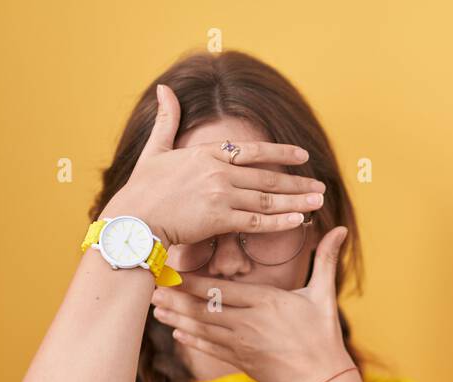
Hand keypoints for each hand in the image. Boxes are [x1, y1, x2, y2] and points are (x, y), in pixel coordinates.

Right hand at [99, 84, 327, 247]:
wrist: (133, 219)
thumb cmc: (142, 189)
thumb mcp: (155, 149)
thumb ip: (167, 121)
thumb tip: (164, 88)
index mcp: (207, 155)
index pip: (252, 151)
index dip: (280, 153)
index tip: (302, 156)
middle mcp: (219, 172)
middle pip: (267, 177)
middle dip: (297, 182)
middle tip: (320, 186)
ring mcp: (221, 195)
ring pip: (267, 199)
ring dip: (296, 200)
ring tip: (318, 201)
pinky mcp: (219, 219)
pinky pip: (256, 222)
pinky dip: (279, 221)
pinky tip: (298, 220)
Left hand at [148, 226, 353, 381]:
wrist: (322, 378)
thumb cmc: (323, 334)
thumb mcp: (324, 294)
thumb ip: (324, 259)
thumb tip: (341, 228)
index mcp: (265, 302)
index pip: (221, 289)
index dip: (193, 282)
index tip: (173, 272)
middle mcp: (248, 323)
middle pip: (204, 308)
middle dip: (176, 299)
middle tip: (152, 289)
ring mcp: (242, 344)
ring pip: (202, 329)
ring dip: (177, 318)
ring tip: (155, 309)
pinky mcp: (241, 362)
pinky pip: (210, 349)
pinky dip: (192, 341)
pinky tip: (176, 332)